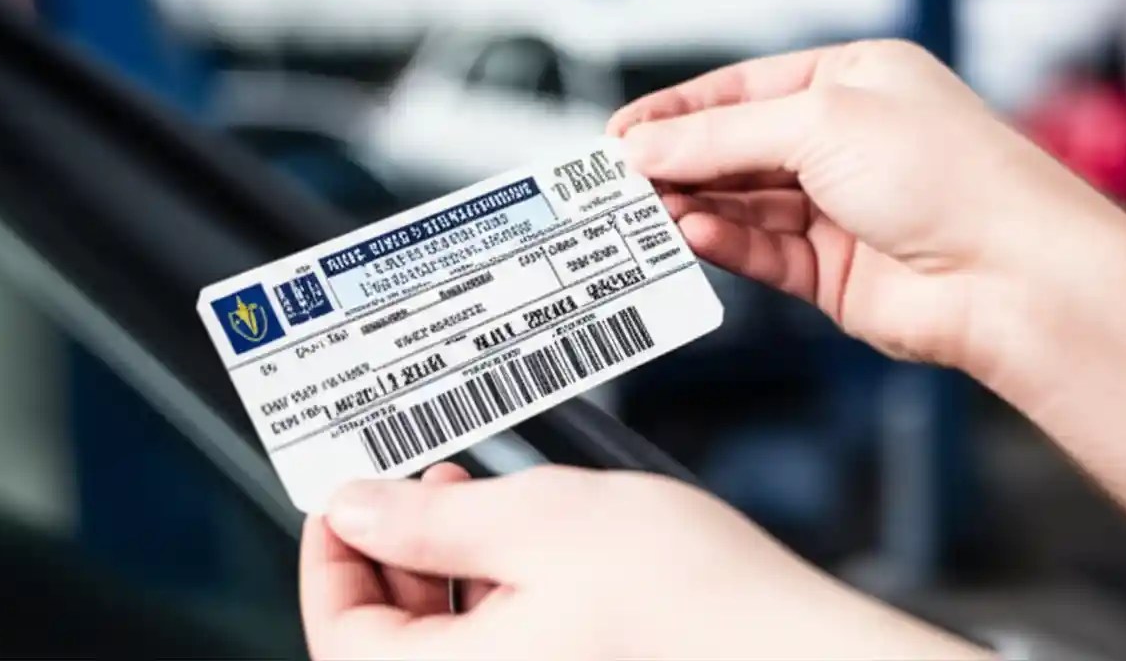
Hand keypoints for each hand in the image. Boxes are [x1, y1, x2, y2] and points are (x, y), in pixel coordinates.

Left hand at [301, 464, 989, 659]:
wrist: (797, 648)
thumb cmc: (691, 600)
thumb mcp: (538, 522)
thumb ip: (428, 519)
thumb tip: (357, 509)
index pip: (340, 632)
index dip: (328, 554)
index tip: (342, 497)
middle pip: (390, 638)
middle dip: (392, 553)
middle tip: (414, 482)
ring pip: (445, 641)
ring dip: (443, 568)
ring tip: (472, 498)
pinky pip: (499, 647)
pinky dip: (492, 595)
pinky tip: (520, 545)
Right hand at [610, 40, 1125, 372]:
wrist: (1009, 277)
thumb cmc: (952, 177)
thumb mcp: (819, 122)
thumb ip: (721, 137)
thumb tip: (647, 146)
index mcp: (852, 83)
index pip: (739, 92)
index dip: (676, 112)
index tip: (621, 135)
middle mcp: (843, 144)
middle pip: (733, 150)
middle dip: (676, 164)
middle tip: (617, 182)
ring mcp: (836, 209)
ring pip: (740, 205)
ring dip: (692, 207)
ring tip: (643, 213)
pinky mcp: (829, 271)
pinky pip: (759, 252)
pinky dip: (722, 244)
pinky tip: (692, 238)